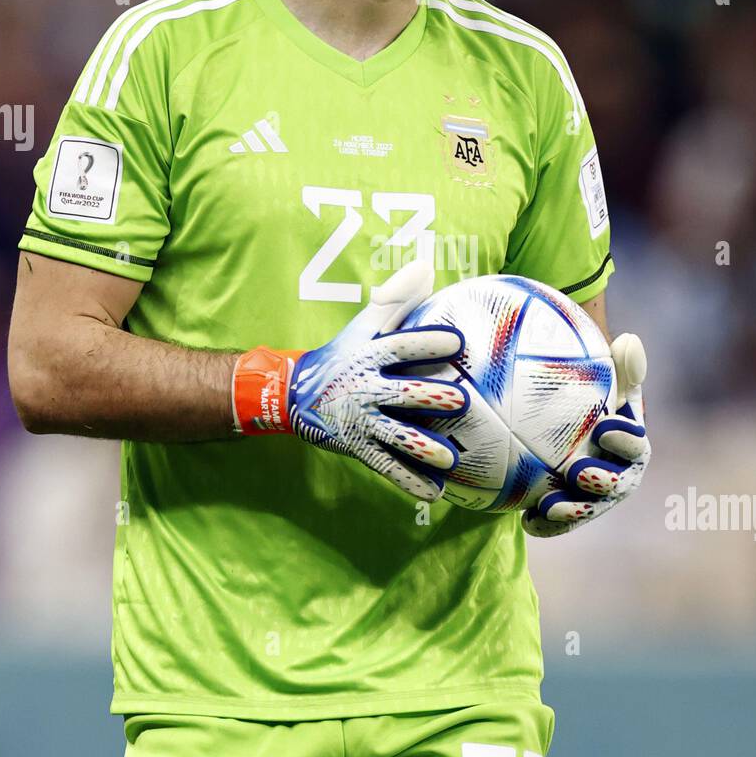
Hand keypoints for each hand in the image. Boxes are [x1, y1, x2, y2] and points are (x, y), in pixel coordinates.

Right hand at [237, 258, 468, 500]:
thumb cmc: (343, 355)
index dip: (427, 343)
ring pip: (397, 436)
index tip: (457, 341)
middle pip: (403, 393)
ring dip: (424, 448)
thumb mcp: (363, 325)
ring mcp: (364, 421)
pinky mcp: (361, 447)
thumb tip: (425, 265)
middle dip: (431, 397)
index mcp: (370, 355)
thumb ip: (396, 298)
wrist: (294, 396)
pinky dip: (410, 480)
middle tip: (460, 399)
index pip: (400, 346)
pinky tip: (435, 491)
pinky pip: (388, 466)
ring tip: (448, 457)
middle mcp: (367, 388)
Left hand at [522, 333, 649, 536]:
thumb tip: (629, 340)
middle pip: (615, 484)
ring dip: (572, 510)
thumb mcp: (603, 376)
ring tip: (551, 505)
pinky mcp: (570, 510)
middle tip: (576, 470)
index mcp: (631, 444)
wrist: (562, 424)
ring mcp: (595, 497)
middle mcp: (619, 474)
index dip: (625, 439)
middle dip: (599, 481)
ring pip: (589, 508)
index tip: (605, 428)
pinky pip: (560, 522)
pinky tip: (527, 521)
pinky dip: (547, 524)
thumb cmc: (589, 395)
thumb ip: (619, 364)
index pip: (635, 444)